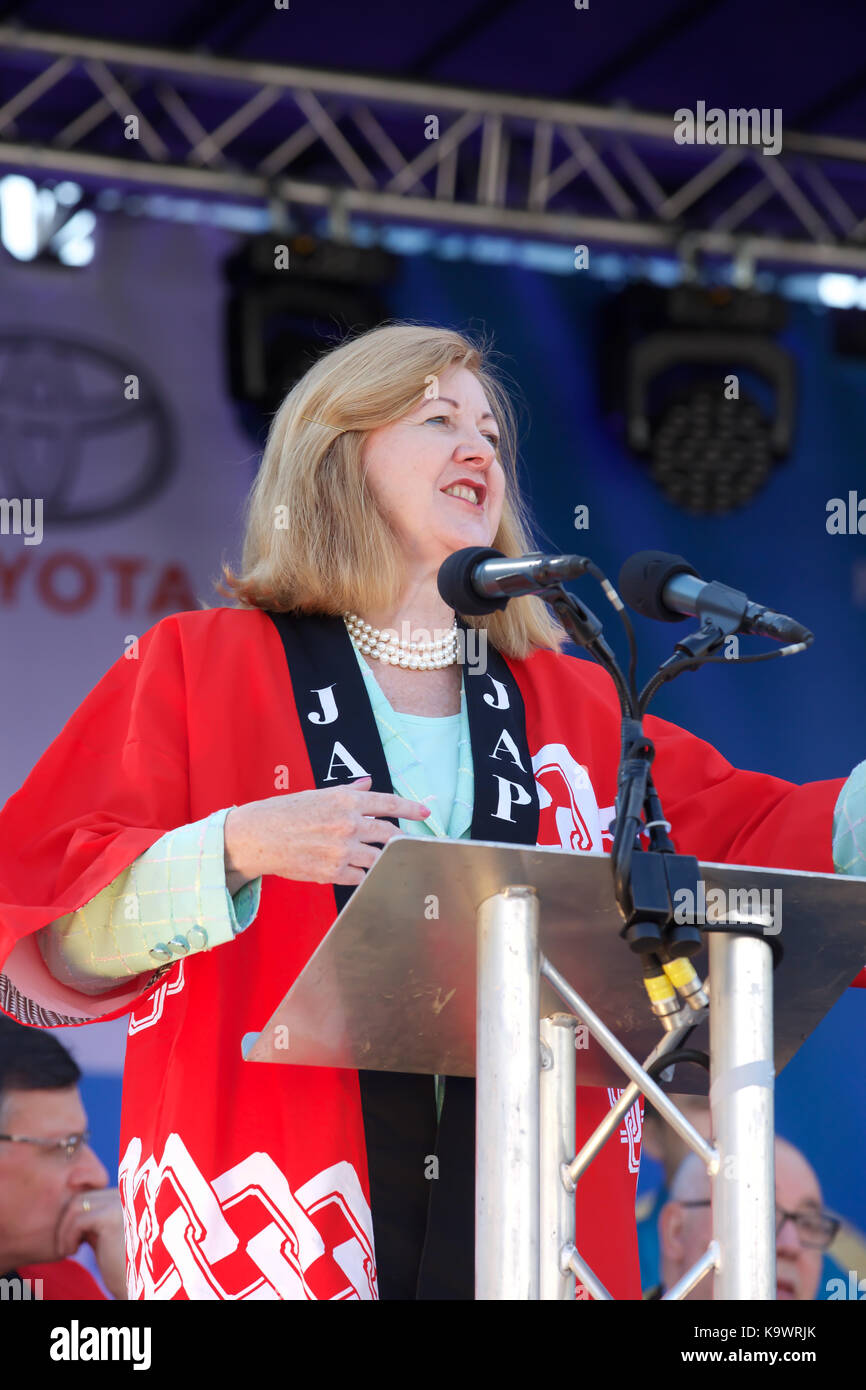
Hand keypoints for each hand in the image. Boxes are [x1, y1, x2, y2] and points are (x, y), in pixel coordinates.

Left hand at [55, 1187, 127, 1299]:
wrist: (141, 1284)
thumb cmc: (123, 1265)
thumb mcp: (108, 1236)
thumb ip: (95, 1220)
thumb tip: (70, 1211)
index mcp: (129, 1196)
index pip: (92, 1193)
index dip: (75, 1211)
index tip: (69, 1235)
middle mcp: (127, 1194)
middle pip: (83, 1195)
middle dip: (67, 1220)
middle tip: (65, 1245)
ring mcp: (121, 1203)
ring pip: (77, 1203)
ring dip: (64, 1228)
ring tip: (67, 1250)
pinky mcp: (111, 1217)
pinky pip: (78, 1220)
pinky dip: (67, 1236)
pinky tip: (71, 1252)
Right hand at [224, 776, 431, 888]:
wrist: (258, 837)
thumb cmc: (286, 812)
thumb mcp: (319, 795)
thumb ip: (349, 792)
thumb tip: (369, 784)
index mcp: (346, 801)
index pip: (389, 804)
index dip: (411, 808)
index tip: (425, 813)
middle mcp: (348, 824)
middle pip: (390, 833)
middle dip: (400, 838)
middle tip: (404, 841)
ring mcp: (342, 850)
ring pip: (379, 858)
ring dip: (381, 858)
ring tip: (377, 857)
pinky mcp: (333, 872)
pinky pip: (360, 876)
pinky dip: (361, 873)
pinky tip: (355, 869)